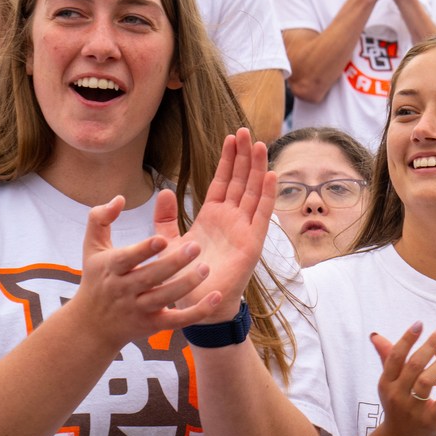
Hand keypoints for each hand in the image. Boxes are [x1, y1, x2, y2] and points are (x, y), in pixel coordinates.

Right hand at [70, 196, 217, 349]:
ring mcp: (139, 308)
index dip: (144, 250)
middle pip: (150, 277)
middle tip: (196, 247)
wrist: (91, 325)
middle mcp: (124, 289)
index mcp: (111, 267)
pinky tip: (216, 297)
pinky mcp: (153, 325)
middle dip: (173, 263)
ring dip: (187, 284)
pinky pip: (178, 320)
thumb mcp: (92, 248)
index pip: (128, 258)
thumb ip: (100, 219)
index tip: (163, 238)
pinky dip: (198, 311)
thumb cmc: (96, 278)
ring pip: (165, 297)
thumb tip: (120, 198)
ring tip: (206, 268)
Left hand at [167, 129, 276, 315]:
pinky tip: (271, 174)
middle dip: (243, 156)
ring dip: (257, 168)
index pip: (223, 182)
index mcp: (212, 217)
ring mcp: (244, 229)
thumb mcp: (166, 242)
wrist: (191, 304)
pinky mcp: (252, 243)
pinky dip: (267, 195)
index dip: (228, 160)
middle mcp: (231, 220)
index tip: (230, 137)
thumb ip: (165, 218)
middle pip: (241, 181)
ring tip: (259, 144)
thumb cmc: (180, 277)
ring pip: (253, 192)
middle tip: (245, 131)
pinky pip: (261, 214)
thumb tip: (164, 191)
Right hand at [369, 322, 435, 435]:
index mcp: (386, 384)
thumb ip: (387, 359)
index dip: (407, 339)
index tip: (420, 323)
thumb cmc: (397, 406)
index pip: (395, 357)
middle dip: (430, 345)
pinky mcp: (429, 422)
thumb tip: (376, 335)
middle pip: (413, 366)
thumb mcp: (389, 384)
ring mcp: (413, 410)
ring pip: (427, 382)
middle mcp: (397, 396)